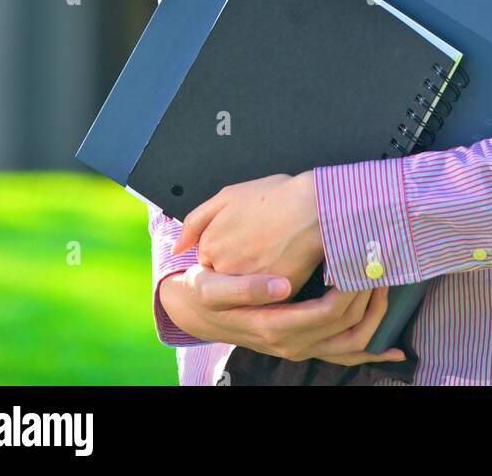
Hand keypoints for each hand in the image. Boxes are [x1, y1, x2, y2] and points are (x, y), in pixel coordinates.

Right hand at [160, 265, 404, 364]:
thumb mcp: (211, 286)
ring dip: (376, 315)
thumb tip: (282, 286)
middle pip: (348, 326)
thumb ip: (245, 288)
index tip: (362, 255)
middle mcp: (292, 344)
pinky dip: (372, 353)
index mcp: (274, 326)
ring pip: (352, 343)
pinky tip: (394, 349)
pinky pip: (344, 356)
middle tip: (379, 258)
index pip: (328, 312)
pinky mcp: (305, 344)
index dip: (351, 287)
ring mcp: (301, 347)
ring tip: (385, 280)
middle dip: (369, 292)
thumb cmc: (205, 290)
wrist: (197, 309)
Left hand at [171, 172, 323, 296]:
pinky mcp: (275, 296)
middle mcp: (225, 270)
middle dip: (241, 258)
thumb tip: (177, 247)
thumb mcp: (228, 195)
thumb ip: (196, 220)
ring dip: (257, 271)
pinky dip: (277, 281)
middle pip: (226, 272)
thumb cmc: (276, 196)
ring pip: (246, 286)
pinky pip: (270, 295)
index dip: (230, 241)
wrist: (315, 207)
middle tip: (264, 238)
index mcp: (211, 246)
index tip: (248, 231)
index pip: (211, 255)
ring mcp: (249, 286)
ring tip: (276, 247)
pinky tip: (288, 259)